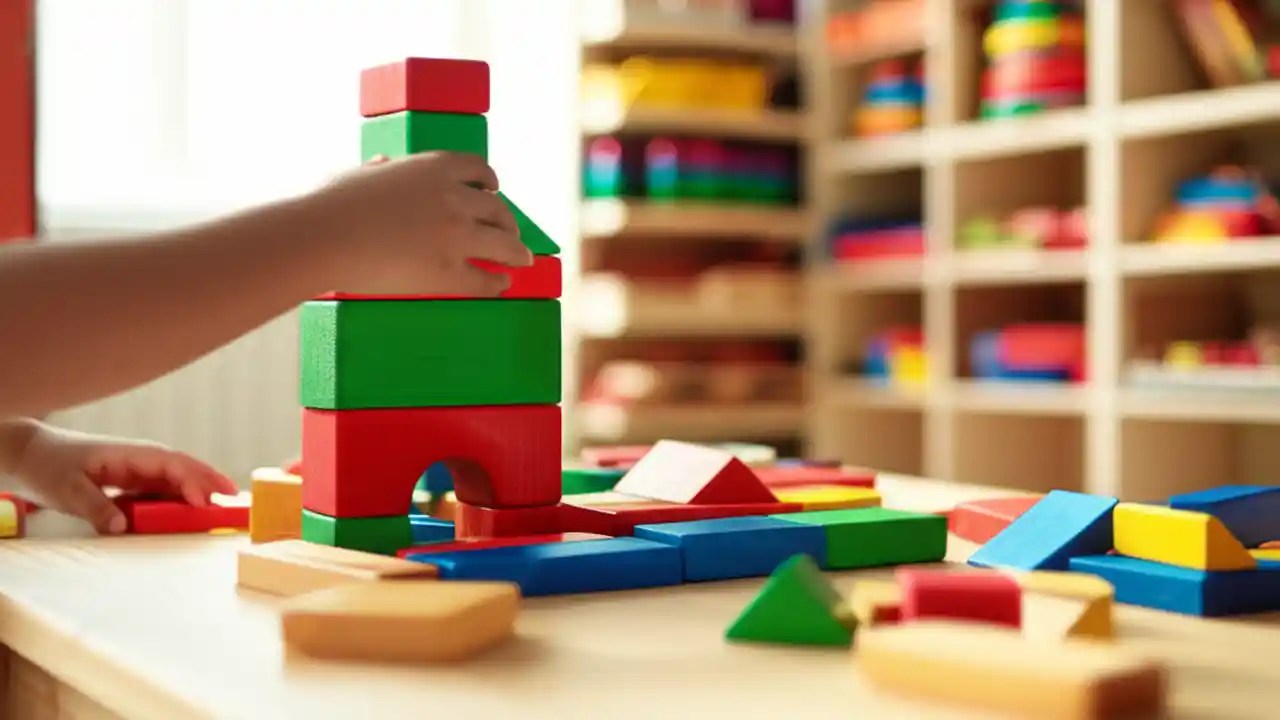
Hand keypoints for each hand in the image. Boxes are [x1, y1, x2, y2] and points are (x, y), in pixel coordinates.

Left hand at [10, 421, 236, 533]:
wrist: (30, 455)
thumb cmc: (48, 465)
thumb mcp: (66, 488)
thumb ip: (94, 506)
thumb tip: (121, 527)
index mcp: (129, 454)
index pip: (171, 463)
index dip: (192, 480)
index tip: (204, 501)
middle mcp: (140, 460)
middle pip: (183, 468)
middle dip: (210, 480)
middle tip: (235, 498)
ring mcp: (137, 470)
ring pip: (177, 479)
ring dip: (199, 490)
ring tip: (222, 506)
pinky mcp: (132, 482)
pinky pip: (164, 489)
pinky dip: (181, 498)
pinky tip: (192, 509)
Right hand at [308, 151, 532, 295]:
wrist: (324, 236)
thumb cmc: (332, 204)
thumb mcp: (361, 173)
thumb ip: (381, 169)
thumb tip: (383, 163)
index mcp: (435, 167)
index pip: (478, 170)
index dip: (490, 183)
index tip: (493, 190)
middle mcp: (455, 197)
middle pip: (498, 210)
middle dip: (507, 222)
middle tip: (511, 234)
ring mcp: (456, 235)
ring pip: (504, 244)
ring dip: (517, 252)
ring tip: (521, 260)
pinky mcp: (449, 271)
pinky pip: (485, 279)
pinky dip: (498, 282)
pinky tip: (502, 284)